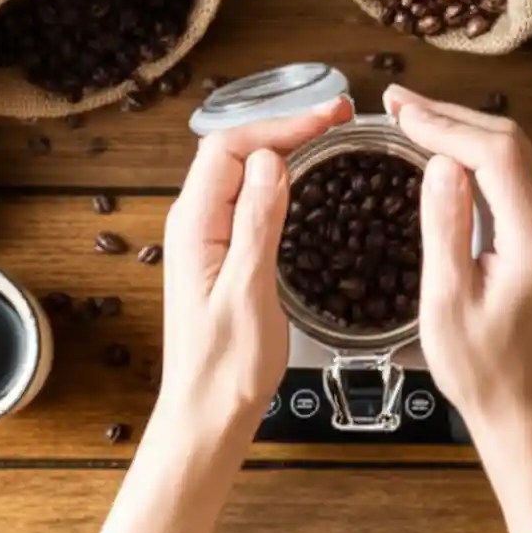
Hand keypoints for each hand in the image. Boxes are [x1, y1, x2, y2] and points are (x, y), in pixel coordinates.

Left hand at [159, 96, 353, 429]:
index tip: (326, 119)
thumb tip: (269, 162)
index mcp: (194, 226)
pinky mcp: (223, 255)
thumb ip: (255, 223)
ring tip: (330, 137)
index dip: (278, 125)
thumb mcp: (248, 292)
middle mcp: (194, 225)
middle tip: (337, 118)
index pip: (228, 147)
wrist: (207, 414)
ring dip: (284, 149)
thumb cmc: (225, 367)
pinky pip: (249, 200)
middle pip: (234, 152)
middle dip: (285, 127)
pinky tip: (308, 182)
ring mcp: (207, 239)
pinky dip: (281, 180)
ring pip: (242, 173)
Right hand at [383, 85, 531, 427]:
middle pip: (509, 142)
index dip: (444, 124)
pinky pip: (514, 179)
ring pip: (514, 155)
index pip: (495, 152)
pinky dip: (477, 157)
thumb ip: (445, 226)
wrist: (525, 408)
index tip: (398, 111)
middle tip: (396, 102)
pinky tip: (442, 154)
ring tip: (411, 117)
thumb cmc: (483, 367)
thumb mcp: (447, 300)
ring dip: (463, 131)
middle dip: (451, 115)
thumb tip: (438, 162)